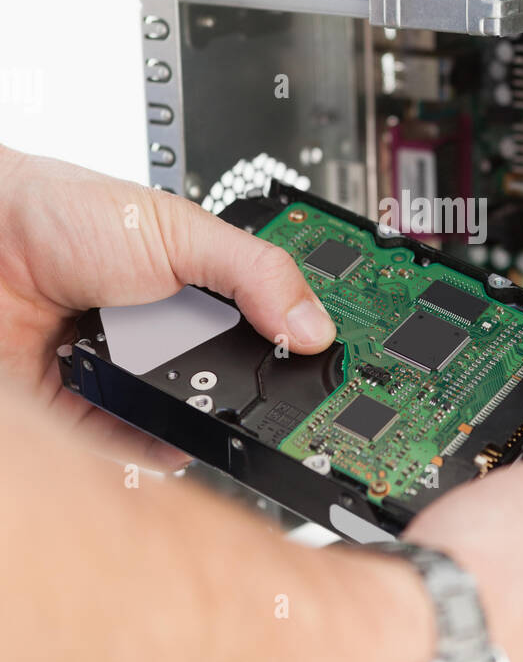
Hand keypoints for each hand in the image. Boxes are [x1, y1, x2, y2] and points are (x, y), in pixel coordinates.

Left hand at [0, 146, 334, 465]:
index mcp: (194, 282)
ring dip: (200, 421)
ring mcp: (120, 367)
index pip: (260, 322)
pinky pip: (123, 443)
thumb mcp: (181, 231)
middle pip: (224, 376)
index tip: (325, 370)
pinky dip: (148, 449)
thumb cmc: (59, 213)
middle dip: (249, 391)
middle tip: (279, 401)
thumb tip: (313, 323)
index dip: (291, 347)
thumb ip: (255, 271)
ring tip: (225, 418)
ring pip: (177, 414)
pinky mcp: (78, 406)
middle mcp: (159, 327)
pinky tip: (174, 444)